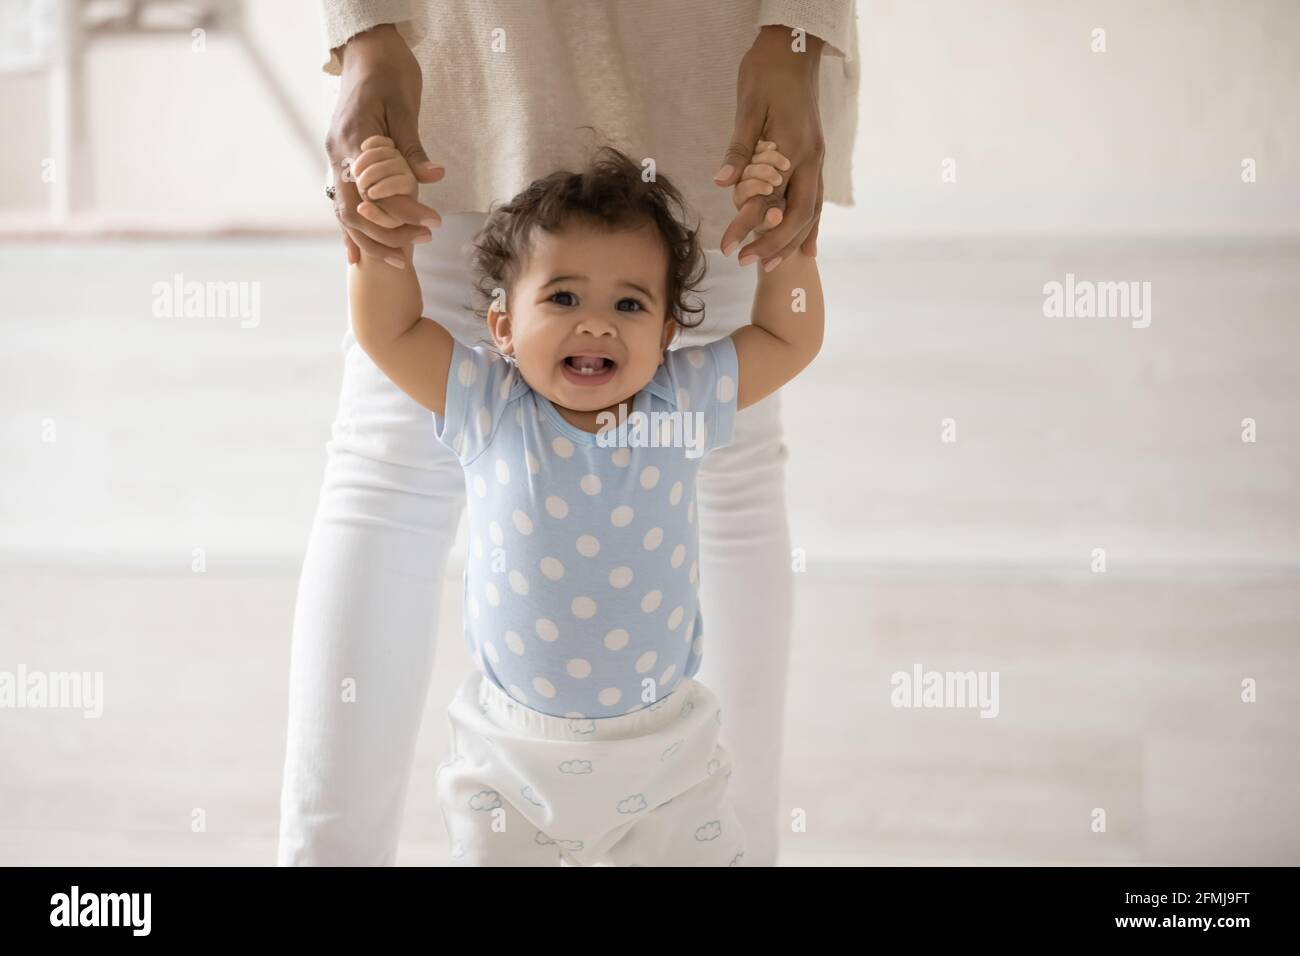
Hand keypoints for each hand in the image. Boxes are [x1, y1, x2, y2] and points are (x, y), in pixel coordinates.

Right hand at [326, 23, 444, 267]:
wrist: (367, 52)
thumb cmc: (389, 75)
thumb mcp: (405, 109)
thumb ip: (413, 148)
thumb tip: (434, 176)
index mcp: (353, 142)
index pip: (375, 190)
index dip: (401, 213)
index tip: (430, 225)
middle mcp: (337, 155)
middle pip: (354, 210)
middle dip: (384, 235)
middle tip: (418, 246)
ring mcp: (334, 159)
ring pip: (344, 210)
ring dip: (369, 237)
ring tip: (398, 259)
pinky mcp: (339, 160)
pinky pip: (341, 201)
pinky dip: (351, 228)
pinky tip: (357, 254)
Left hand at [714, 25, 826, 267]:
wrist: (794, 49)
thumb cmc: (766, 74)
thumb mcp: (747, 107)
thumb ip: (738, 150)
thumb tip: (722, 185)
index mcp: (791, 147)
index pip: (768, 197)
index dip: (747, 225)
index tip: (728, 246)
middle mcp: (810, 158)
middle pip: (797, 214)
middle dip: (772, 243)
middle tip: (745, 262)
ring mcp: (817, 159)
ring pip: (810, 212)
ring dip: (791, 241)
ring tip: (770, 265)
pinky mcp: (816, 158)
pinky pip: (816, 200)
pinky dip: (811, 226)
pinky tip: (807, 248)